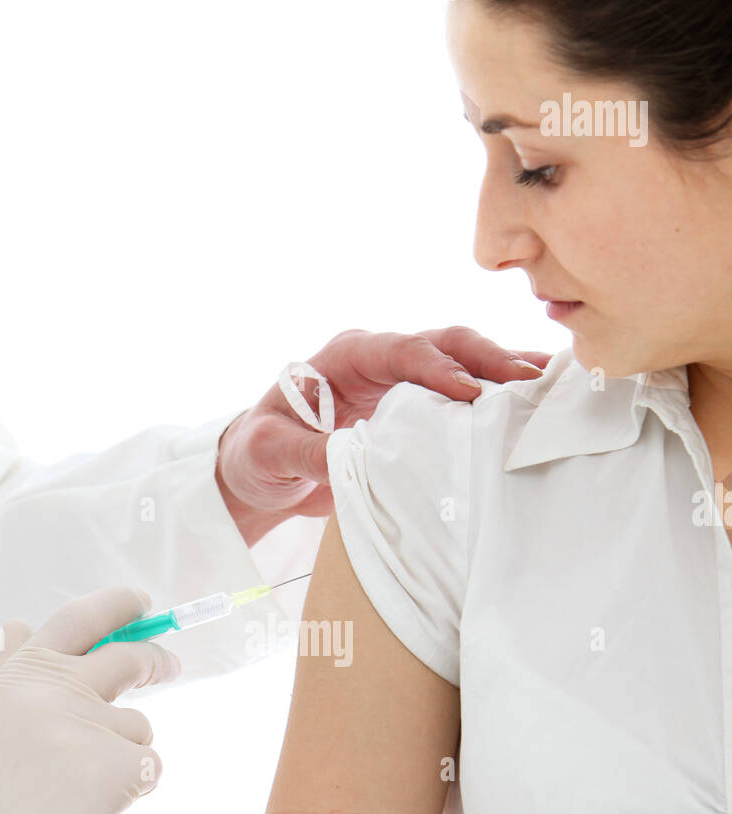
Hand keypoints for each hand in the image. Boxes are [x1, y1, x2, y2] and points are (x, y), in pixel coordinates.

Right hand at [0, 587, 180, 813]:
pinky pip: (149, 768)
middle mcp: (55, 691)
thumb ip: (10, 674)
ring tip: (77, 793)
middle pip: (129, 658)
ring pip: (139, 729)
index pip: (77, 619)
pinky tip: (92, 812)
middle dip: (155, 660)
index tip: (141, 603)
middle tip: (167, 667)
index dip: (116, 605)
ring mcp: (87, 728)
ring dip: (124, 756)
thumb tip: (19, 624)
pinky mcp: (116, 769)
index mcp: (20, 676)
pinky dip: (132, 790)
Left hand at [216, 326, 551, 542]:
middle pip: (444, 345)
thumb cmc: (259, 453)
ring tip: (554, 383)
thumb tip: (343, 456)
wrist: (261, 469)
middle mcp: (379, 359)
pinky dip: (501, 392)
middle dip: (488, 359)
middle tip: (532, 381)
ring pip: (464, 361)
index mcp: (344, 357)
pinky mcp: (418, 406)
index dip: (438, 368)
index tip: (472, 392)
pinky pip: (465, 390)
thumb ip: (305, 452)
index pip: (400, 351)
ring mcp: (403, 380)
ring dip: (507, 370)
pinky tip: (539, 399)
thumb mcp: (269, 454)